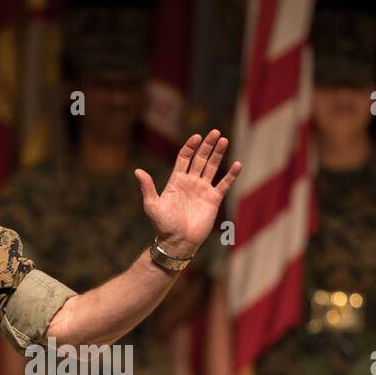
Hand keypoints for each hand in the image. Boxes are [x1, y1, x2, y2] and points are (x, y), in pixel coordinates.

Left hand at [135, 129, 241, 256]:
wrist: (178, 242)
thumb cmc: (163, 225)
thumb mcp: (152, 205)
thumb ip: (147, 187)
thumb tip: (137, 171)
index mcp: (176, 180)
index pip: (184, 157)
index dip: (190, 146)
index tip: (196, 137)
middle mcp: (191, 182)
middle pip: (200, 158)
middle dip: (207, 145)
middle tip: (215, 132)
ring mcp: (203, 190)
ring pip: (212, 167)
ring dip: (218, 154)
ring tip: (224, 140)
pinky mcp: (213, 200)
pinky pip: (224, 184)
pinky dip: (231, 175)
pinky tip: (237, 164)